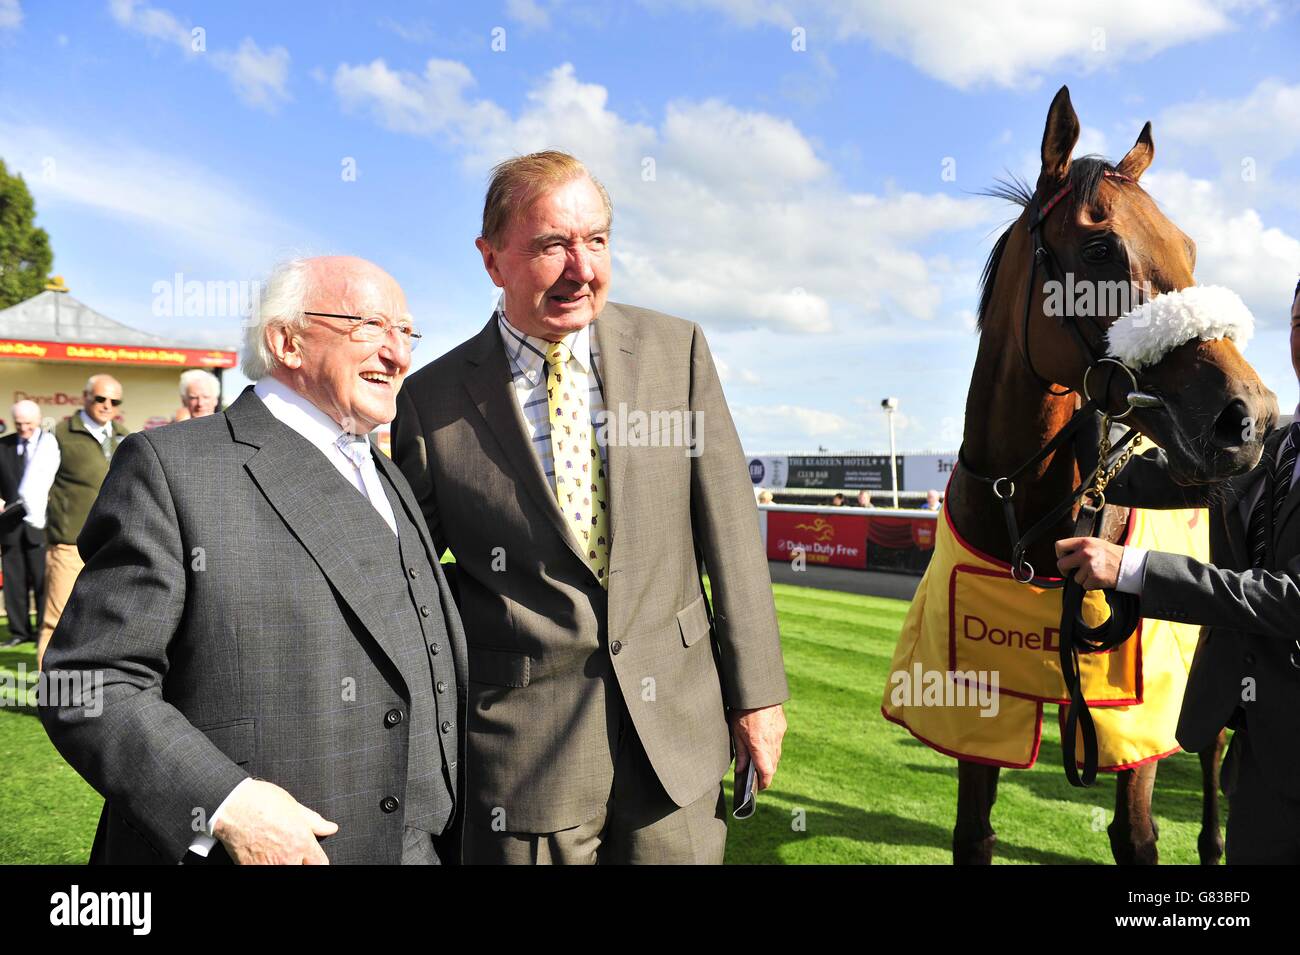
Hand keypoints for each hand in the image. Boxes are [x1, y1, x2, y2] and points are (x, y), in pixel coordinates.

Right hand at [212, 779, 337, 863]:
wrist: (232, 806)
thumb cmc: (263, 801)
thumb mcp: (295, 807)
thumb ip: (314, 822)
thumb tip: (331, 828)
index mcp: (302, 842)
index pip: (321, 863)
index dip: (317, 860)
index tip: (311, 857)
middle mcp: (288, 858)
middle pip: (303, 870)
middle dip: (300, 863)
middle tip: (292, 853)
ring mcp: (269, 866)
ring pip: (284, 872)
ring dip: (282, 864)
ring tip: (275, 853)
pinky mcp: (250, 869)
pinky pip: (263, 871)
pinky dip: (264, 865)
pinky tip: (262, 856)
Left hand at [729, 703, 785, 790]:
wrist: (759, 690)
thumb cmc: (742, 710)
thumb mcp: (736, 732)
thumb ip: (741, 753)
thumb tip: (741, 770)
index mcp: (759, 745)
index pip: (767, 772)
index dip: (764, 783)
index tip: (760, 787)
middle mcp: (772, 742)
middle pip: (773, 765)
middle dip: (766, 773)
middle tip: (757, 777)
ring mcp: (779, 734)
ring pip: (777, 754)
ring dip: (770, 761)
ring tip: (759, 762)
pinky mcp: (782, 726)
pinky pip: (778, 742)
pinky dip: (772, 748)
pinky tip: (764, 744)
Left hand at [1055, 537, 1123, 589]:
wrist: (1129, 566)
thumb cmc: (1112, 555)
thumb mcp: (1095, 543)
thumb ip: (1080, 547)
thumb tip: (1064, 555)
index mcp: (1084, 542)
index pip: (1059, 545)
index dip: (1060, 554)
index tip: (1065, 558)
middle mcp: (1085, 553)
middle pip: (1061, 564)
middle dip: (1065, 570)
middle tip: (1072, 571)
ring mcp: (1090, 566)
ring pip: (1074, 578)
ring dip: (1082, 578)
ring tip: (1094, 573)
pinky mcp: (1095, 578)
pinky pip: (1084, 585)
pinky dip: (1091, 585)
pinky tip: (1099, 578)